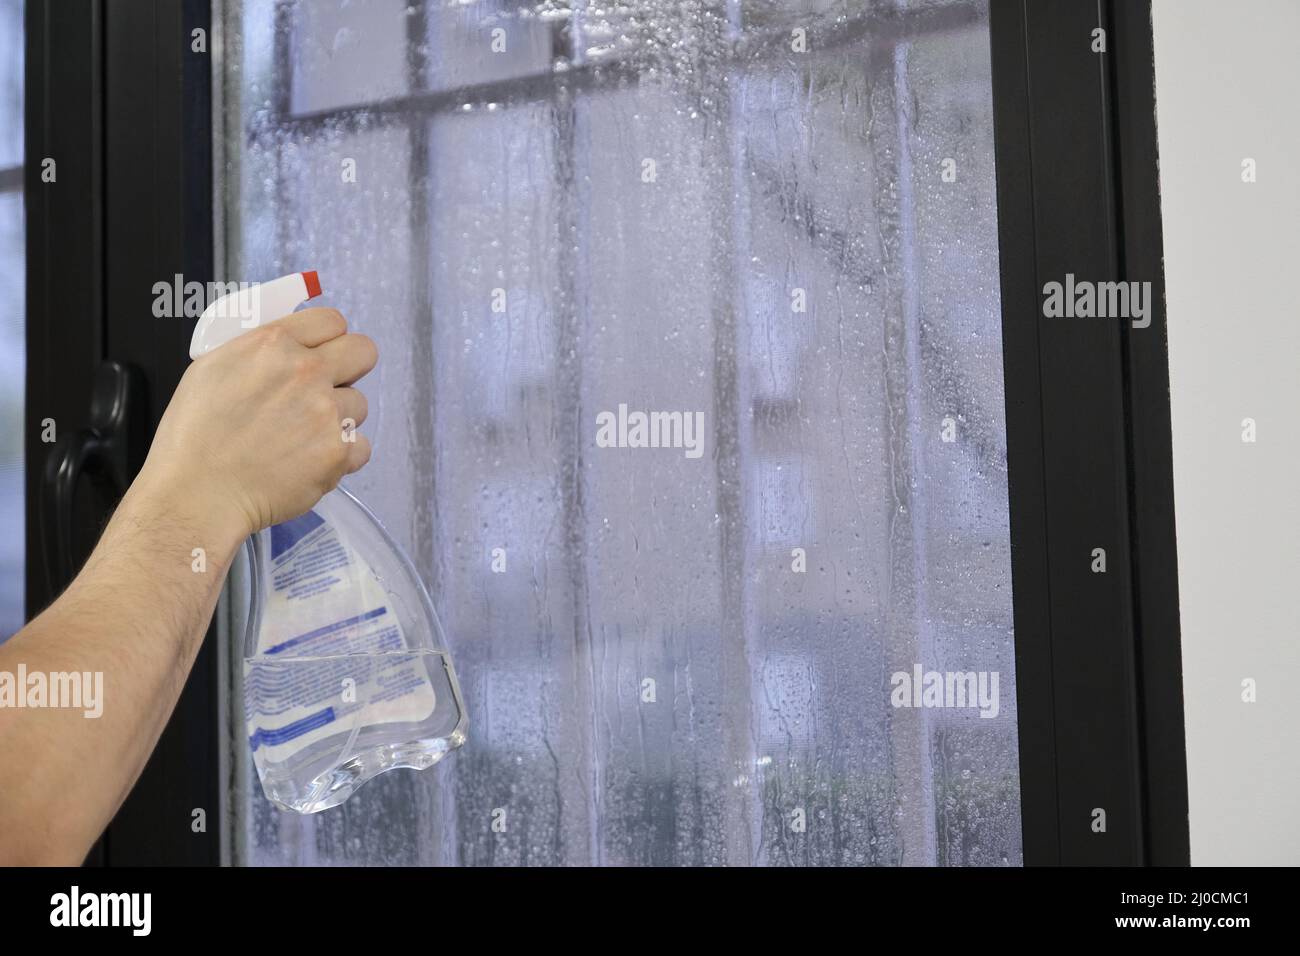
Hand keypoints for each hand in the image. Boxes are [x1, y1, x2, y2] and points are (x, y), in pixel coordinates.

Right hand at [137, 307, 377, 539]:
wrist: (198, 493)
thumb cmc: (194, 437)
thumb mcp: (212, 368)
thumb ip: (258, 350)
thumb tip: (289, 343)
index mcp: (273, 344)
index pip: (331, 321)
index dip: (328, 339)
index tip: (321, 354)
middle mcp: (305, 372)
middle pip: (363, 351)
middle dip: (350, 368)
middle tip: (328, 389)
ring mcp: (326, 412)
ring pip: (359, 405)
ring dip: (339, 419)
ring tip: (302, 438)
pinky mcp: (337, 452)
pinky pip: (361, 446)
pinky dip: (341, 457)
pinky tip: (309, 462)